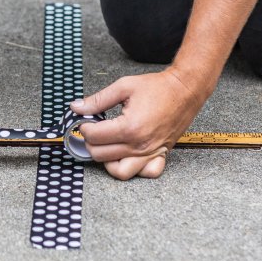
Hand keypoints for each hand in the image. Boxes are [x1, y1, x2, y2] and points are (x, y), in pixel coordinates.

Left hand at [69, 68, 209, 179]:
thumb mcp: (123, 87)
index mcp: (129, 127)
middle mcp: (139, 145)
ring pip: (120, 172)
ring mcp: (151, 153)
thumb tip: (77, 107)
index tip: (85, 121)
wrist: (184, 90)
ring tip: (107, 146)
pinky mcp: (161, 154)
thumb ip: (98, 100)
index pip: (94, 137)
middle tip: (93, 131)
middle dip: (91, 143)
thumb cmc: (157, 88)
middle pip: (101, 155)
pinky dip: (135, 170)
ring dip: (108, 161)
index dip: (84, 128)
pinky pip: (146, 173)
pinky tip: (128, 156)